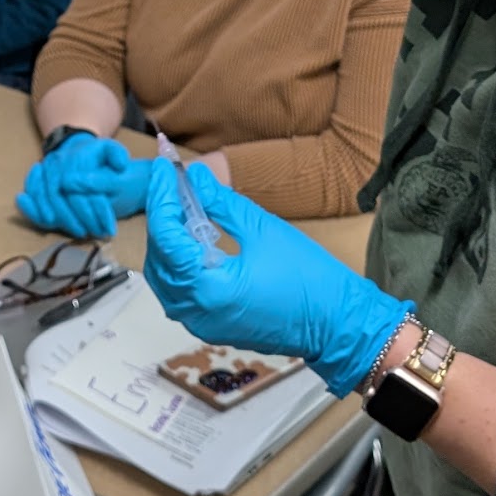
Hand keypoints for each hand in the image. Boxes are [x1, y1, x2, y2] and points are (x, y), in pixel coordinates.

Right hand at [15, 132, 145, 238]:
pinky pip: (33, 195)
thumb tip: (120, 165)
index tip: (110, 227)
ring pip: (47, 197)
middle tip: (96, 233)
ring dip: (63, 218)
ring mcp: (45, 170)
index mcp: (76, 158)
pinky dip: (39, 211)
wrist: (75, 148)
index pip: (87, 188)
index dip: (99, 210)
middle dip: (80, 218)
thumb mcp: (109, 150)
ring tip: (80, 232)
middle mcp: (58, 163)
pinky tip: (52, 222)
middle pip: (65, 195)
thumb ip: (116, 155)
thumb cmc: (95, 155)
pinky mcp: (36, 177)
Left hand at [143, 161, 411, 394]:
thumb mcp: (263, 229)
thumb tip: (195, 178)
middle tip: (171, 184)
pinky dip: (179, 263)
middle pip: (158, 257)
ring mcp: (201, 324)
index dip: (161, 198)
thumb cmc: (309, 279)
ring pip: (164, 277)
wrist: (337, 324)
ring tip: (182, 207)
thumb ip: (221, 203)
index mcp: (208, 288)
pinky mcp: (211, 326)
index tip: (161, 168)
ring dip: (168, 241)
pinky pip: (180, 292)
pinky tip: (192, 238)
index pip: (166, 236)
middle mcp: (196, 312)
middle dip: (162, 217)